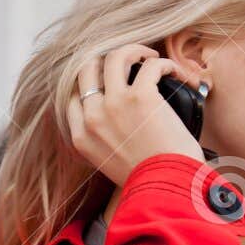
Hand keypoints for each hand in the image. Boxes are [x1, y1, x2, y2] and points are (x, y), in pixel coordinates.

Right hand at [67, 42, 206, 185]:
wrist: (168, 194)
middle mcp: (92, 118)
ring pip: (114, 57)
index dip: (90, 81)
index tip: (107, 79)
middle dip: (106, 58)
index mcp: (82, 137)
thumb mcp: (111, 165)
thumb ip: (103, 141)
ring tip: (149, 57)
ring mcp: (114, 105)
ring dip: (133, 51)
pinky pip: (150, 66)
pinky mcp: (141, 97)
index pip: (73, 95)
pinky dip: (162, 63)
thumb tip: (113, 122)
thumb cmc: (149, 183)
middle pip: (87, 68)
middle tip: (128, 60)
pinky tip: (171, 69)